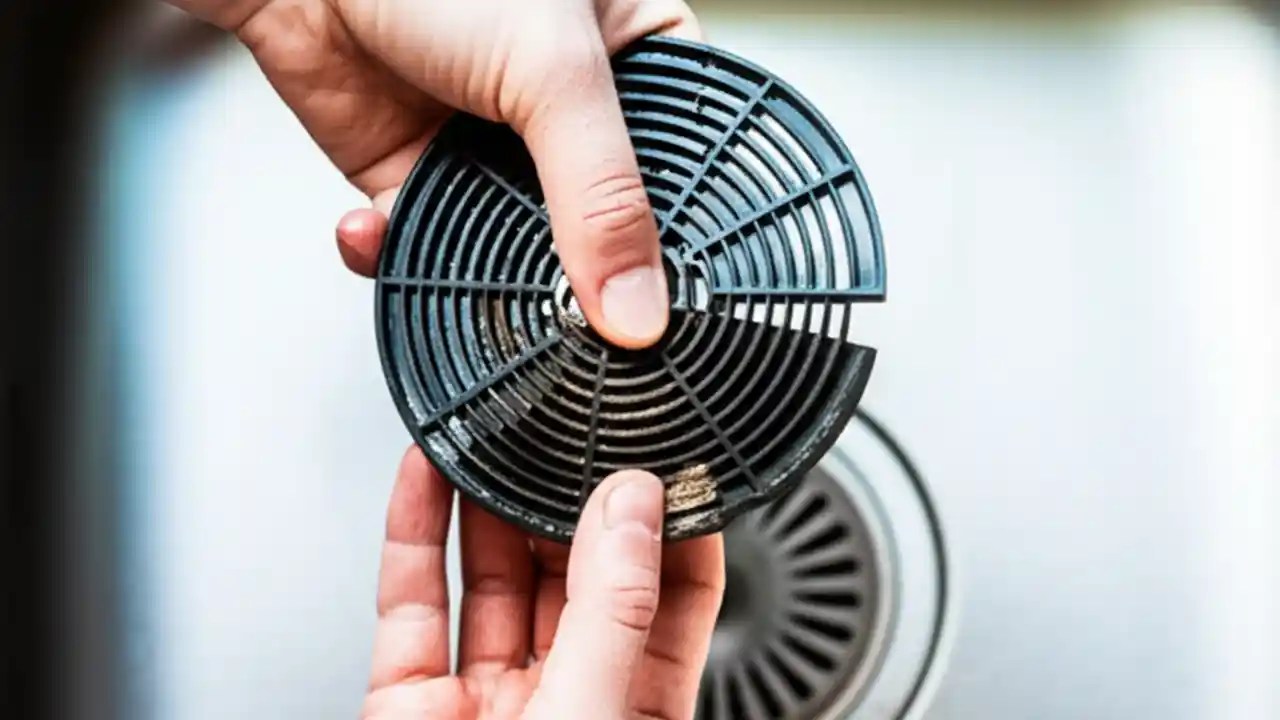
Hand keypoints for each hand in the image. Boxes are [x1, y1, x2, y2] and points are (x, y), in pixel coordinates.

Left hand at [167, 0, 702, 347]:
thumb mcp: (552, 72)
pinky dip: (402, 256)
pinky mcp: (428, 177)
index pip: (686, 176)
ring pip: (516, 256)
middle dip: (572, 279)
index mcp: (641, 65)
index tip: (665, 311)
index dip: (681, 248)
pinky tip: (382, 230)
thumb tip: (637, 308)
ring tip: (462, 270)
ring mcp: (499, 153)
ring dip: (476, 277)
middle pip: (603, 234)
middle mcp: (572, 117)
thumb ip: (602, 197)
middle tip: (565, 317)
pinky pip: (432, 247)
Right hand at [366, 446, 723, 718]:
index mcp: (638, 709)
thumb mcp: (593, 712)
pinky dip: (414, 530)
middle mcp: (567, 697)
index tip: (663, 455)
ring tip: (501, 429)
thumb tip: (632, 507)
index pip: (674, 594)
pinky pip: (412, 600)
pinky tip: (427, 472)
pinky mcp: (409, 701)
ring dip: (491, 497)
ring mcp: (487, 698)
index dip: (671, 519)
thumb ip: (610, 611)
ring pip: (492, 574)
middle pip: (577, 571)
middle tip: (571, 424)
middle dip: (570, 492)